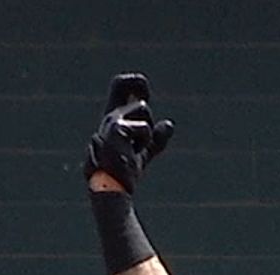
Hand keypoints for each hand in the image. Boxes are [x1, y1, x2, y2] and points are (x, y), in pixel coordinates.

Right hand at [84, 73, 174, 193]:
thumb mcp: (143, 152)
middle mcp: (110, 116)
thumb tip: (169, 124)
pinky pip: (145, 128)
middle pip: (121, 82)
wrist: (114, 186)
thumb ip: (156, 139)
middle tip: (143, 96)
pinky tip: (132, 153)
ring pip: (143, 108)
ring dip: (147, 130)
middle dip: (137, 82)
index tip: (145, 90)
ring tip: (135, 147)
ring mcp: (111, 121)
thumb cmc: (124, 171)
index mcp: (114, 118)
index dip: (133, 82)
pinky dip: (145, 141)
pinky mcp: (116, 129)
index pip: (118, 88)